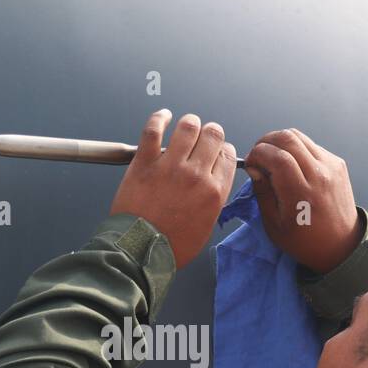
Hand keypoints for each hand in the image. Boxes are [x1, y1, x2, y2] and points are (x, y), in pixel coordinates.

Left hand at [110, 110, 237, 268]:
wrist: (140, 250)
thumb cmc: (170, 246)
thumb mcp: (205, 227)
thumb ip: (212, 201)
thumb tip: (212, 184)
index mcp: (214, 192)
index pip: (227, 156)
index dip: (223, 150)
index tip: (217, 151)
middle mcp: (196, 175)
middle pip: (212, 136)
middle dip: (210, 132)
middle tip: (204, 136)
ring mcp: (170, 166)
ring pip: (188, 127)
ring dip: (190, 123)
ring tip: (187, 125)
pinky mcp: (145, 162)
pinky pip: (154, 130)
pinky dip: (159, 118)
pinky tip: (163, 116)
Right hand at [244, 129, 361, 273]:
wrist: (340, 246)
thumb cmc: (304, 241)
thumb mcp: (274, 225)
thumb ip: (262, 193)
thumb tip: (255, 168)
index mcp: (301, 193)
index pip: (277, 157)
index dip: (258, 154)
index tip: (251, 164)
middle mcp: (319, 175)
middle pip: (287, 138)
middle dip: (265, 142)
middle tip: (258, 156)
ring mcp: (331, 166)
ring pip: (299, 136)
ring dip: (280, 142)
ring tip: (272, 158)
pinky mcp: (337, 163)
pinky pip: (310, 145)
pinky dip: (295, 149)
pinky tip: (291, 165)